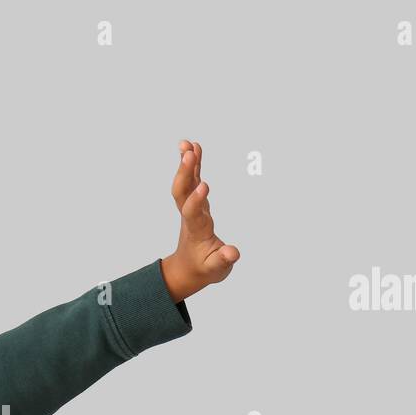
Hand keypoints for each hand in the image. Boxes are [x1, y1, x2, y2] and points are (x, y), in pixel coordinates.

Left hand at [162, 139, 240, 301]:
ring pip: (185, 184)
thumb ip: (222, 261)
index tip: (204, 185)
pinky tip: (193, 147)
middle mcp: (190, 216)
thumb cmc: (204, 268)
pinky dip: (192, 165)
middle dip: (185, 174)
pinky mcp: (194, 203)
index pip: (193, 214)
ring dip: (186, 164)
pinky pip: (191, 181)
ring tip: (187, 144)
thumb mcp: (216, 270)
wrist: (187, 268)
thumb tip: (233, 253)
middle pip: (182, 193)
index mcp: (196, 232)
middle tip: (188, 154)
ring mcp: (190, 208)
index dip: (196, 200)